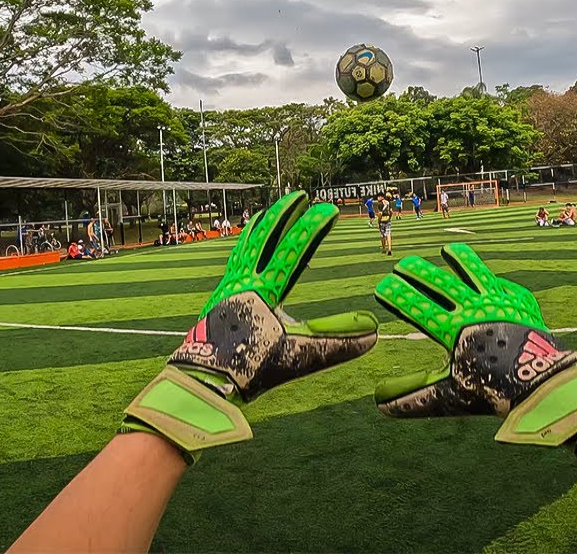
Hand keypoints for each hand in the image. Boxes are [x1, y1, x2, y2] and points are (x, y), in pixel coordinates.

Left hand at [123, 191, 377, 459]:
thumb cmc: (251, 368)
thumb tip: (374, 333)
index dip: (312, 227)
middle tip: (298, 195)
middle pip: (265, 237)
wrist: (203, 381)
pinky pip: (234, 261)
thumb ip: (337, 342)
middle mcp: (244, 281)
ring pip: (245, 246)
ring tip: (268, 213)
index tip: (328, 210)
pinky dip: (243, 247)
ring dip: (261, 227)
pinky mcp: (217, 297)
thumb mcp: (300, 356)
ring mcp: (227, 287)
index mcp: (264, 289)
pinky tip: (245, 248)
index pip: (293, 249)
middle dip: (284, 214)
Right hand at [373, 243, 576, 450]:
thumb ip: (416, 399)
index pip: (417, 307)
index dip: (397, 295)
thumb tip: (381, 406)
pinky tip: (491, 281)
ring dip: (459, 259)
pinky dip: (494, 283)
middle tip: (402, 264)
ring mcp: (499, 301)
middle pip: (440, 282)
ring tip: (448, 249)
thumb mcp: (451, 398)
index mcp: (453, 330)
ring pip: (475, 272)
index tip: (381, 286)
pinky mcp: (521, 302)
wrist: (545, 382)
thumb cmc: (495, 392)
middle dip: (417, 272)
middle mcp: (473, 309)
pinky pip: (504, 286)